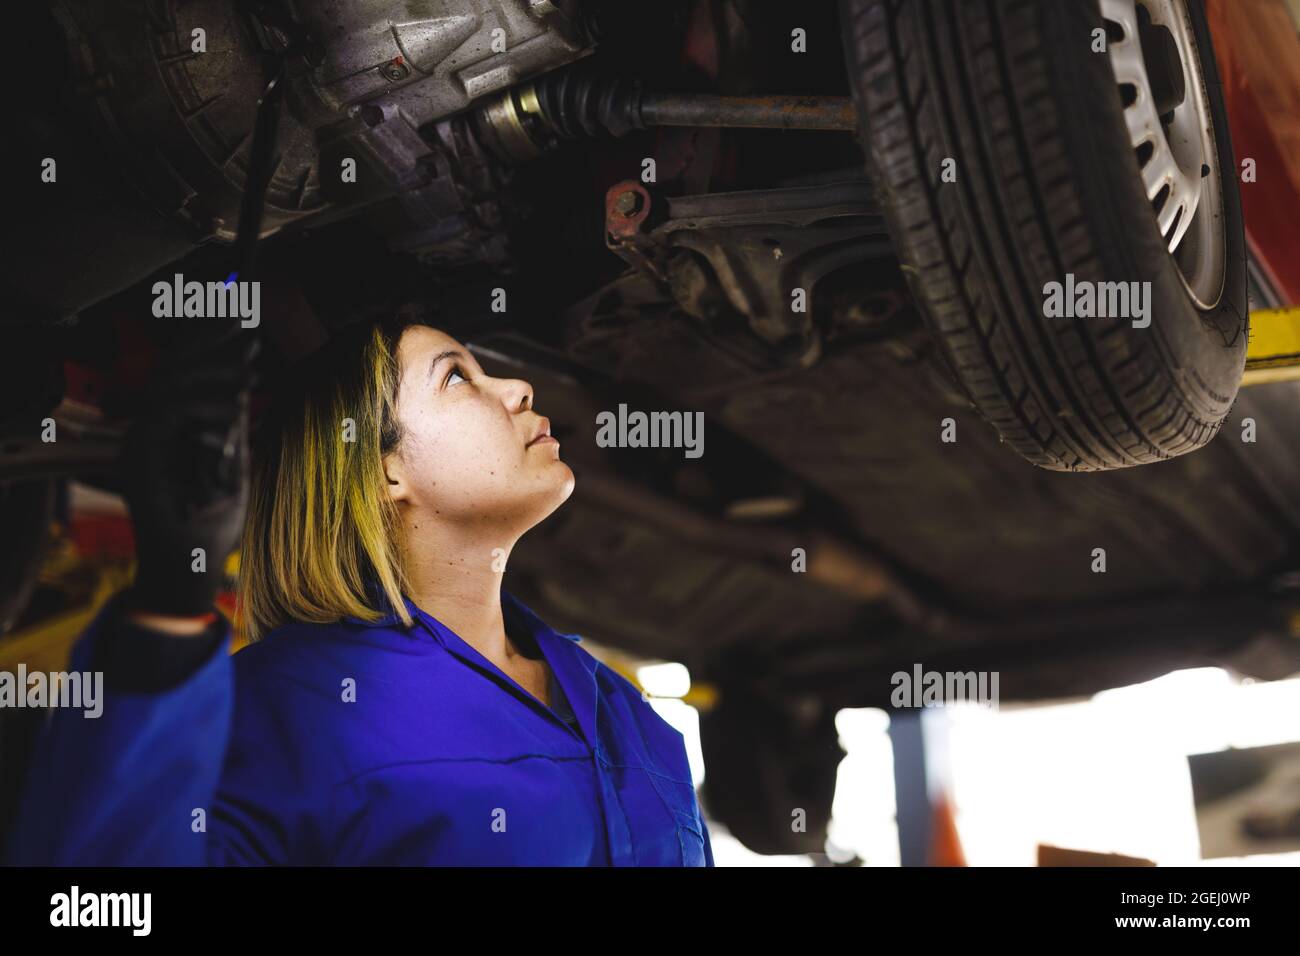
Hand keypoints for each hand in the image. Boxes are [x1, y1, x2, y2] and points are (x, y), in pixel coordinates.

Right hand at [120, 332, 255, 618]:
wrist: (190, 568)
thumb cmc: (212, 525)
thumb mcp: (232, 468)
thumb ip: (231, 432)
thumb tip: (240, 392)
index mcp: (168, 430)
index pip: (186, 377)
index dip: (213, 349)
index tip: (245, 330)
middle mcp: (148, 430)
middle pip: (173, 371)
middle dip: (211, 344)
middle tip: (246, 326)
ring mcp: (140, 443)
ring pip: (169, 385)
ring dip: (213, 372)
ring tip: (250, 372)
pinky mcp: (139, 458)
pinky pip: (168, 414)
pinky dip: (202, 405)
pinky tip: (233, 407)